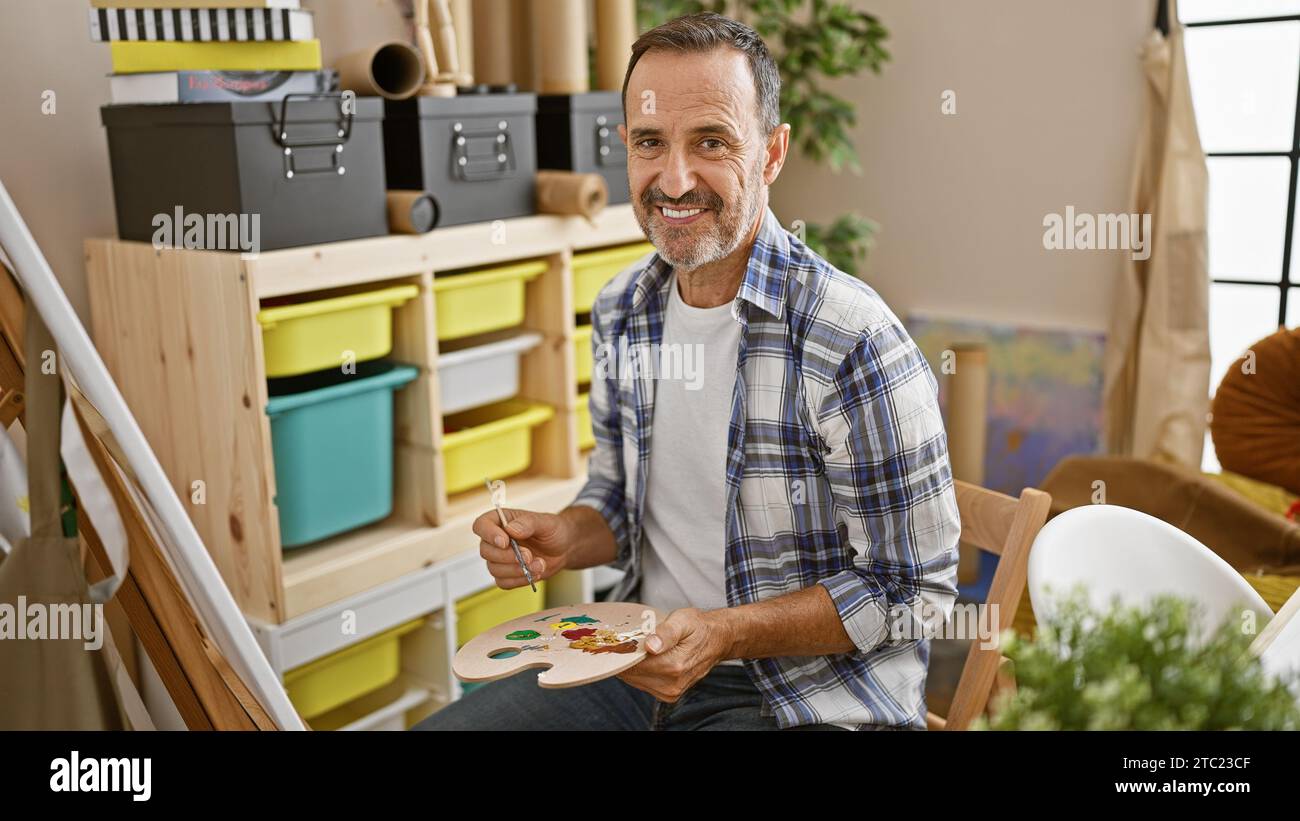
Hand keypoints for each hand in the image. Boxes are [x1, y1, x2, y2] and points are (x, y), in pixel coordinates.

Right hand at [473, 508, 570, 589]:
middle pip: (485, 551)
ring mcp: (500, 558)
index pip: (481, 525)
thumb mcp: (545, 522)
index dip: (488, 534)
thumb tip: (511, 529)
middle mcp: (496, 540)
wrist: (564, 548)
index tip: (505, 542)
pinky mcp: (507, 574)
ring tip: (539, 565)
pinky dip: (519, 580)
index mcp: (501, 521)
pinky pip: (503, 582)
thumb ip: (528, 523)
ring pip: (494, 569)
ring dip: (517, 570)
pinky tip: (534, 574)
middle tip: (529, 556)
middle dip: (507, 556)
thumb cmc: (553, 530)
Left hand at [618, 608, 734, 701]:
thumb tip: (650, 646)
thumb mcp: (682, 620)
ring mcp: (670, 693)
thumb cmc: (699, 627)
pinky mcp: (669, 695)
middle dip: (627, 658)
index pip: (632, 664)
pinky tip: (647, 658)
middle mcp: (671, 684)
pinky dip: (640, 672)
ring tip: (640, 648)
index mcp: (673, 666)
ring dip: (632, 665)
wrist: (718, 640)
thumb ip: (665, 633)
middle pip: (631, 674)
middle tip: (629, 640)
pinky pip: (643, 684)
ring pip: (634, 680)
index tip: (618, 640)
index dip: (622, 651)